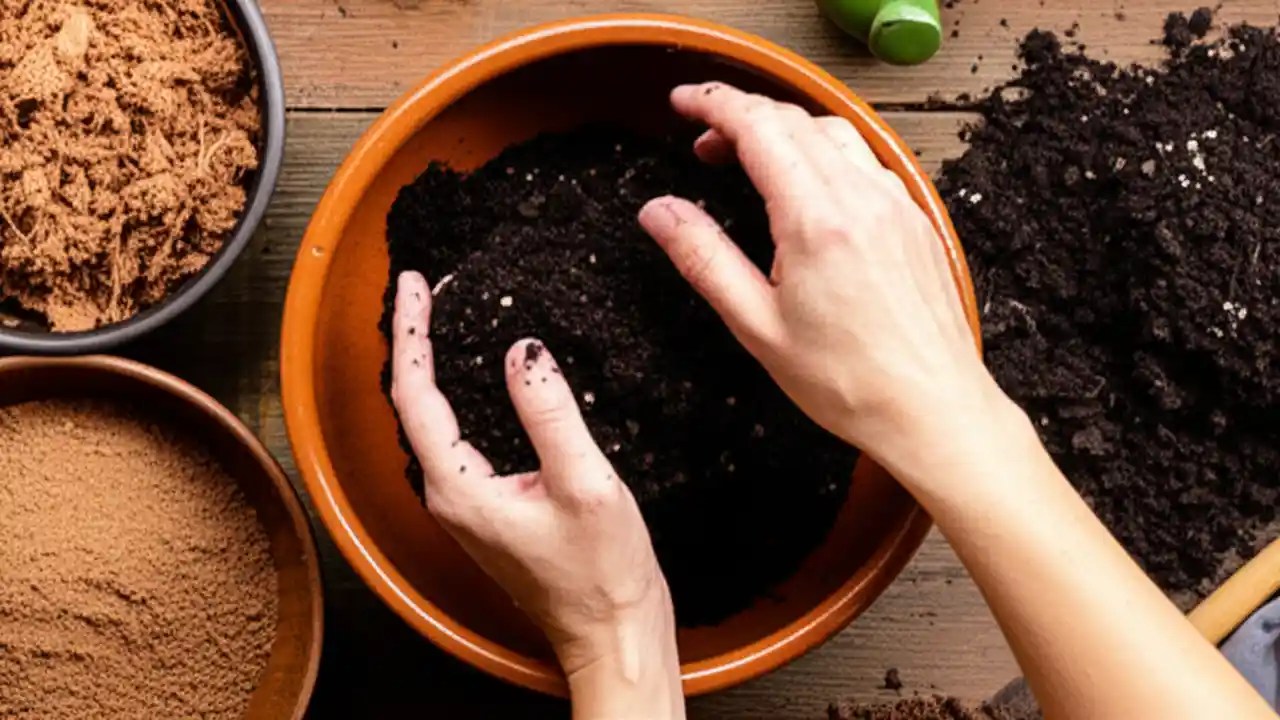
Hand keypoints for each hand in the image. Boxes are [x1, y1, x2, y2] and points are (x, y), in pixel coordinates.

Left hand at [390, 271, 682, 718]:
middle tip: (429, 288)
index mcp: (459, 488)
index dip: (411, 332)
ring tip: (444, 315)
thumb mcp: (584, 484)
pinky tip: (480, 374)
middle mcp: (450, 495)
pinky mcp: (488, 506)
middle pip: (414, 403)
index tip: (414, 284)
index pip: (416, 394)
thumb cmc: (602, 575)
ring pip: (435, 419)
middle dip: (416, 340)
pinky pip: (460, 437)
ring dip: (437, 365)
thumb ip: (550, 413)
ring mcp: (466, 503)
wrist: (612, 631)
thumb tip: (523, 350)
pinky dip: (461, 395)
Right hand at [639, 82, 1008, 479]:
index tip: (684, 103)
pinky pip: (866, 161)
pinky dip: (825, 154)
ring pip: (833, 133)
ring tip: (751, 162)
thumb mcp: (756, 325)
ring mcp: (895, 205)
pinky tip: (808, 189)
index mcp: (816, 221)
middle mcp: (862, 199)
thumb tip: (660, 213)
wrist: (932, 410)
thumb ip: (704, 258)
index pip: (758, 127)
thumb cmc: (851, 382)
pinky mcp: (914, 221)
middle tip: (704, 142)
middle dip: (742, 116)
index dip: (713, 105)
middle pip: (794, 121)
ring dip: (785, 132)